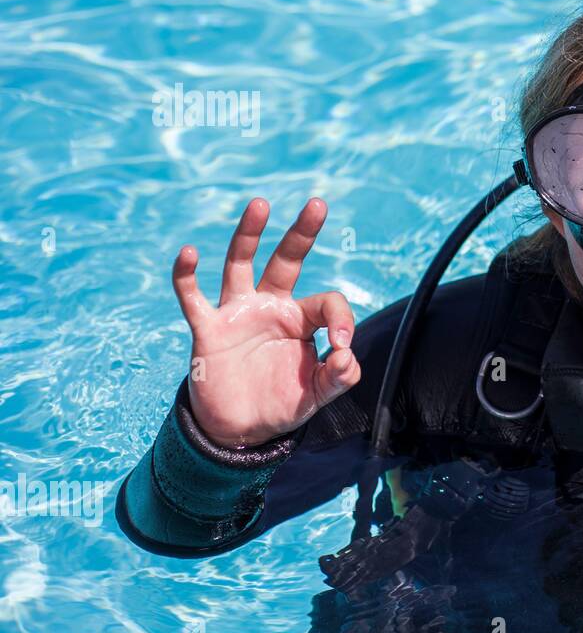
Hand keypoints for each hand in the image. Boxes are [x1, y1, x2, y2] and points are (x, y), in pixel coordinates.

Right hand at [172, 197, 359, 446]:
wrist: (240, 429)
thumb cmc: (282, 403)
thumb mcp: (318, 395)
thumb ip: (339, 377)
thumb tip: (347, 357)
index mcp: (302, 319)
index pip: (328, 302)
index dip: (341, 320)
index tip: (340, 348)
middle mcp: (271, 306)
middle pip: (287, 260)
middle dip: (302, 233)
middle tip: (318, 204)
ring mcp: (237, 313)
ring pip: (240, 263)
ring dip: (248, 234)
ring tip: (261, 204)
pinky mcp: (208, 328)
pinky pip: (192, 297)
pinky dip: (186, 275)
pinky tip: (188, 253)